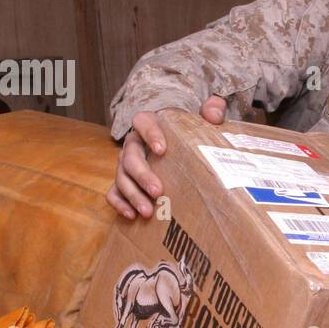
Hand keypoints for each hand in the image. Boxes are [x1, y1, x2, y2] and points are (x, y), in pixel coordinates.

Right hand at [106, 97, 230, 218]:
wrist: (178, 145)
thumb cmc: (187, 133)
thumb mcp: (200, 120)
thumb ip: (212, 111)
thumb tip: (214, 114)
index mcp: (150, 124)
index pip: (142, 122)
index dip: (150, 134)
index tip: (162, 150)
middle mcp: (134, 143)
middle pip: (130, 156)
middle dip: (142, 175)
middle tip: (157, 190)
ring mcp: (126, 163)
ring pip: (121, 177)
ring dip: (133, 194)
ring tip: (148, 211)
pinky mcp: (124, 181)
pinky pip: (114, 192)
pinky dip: (120, 204)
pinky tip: (132, 216)